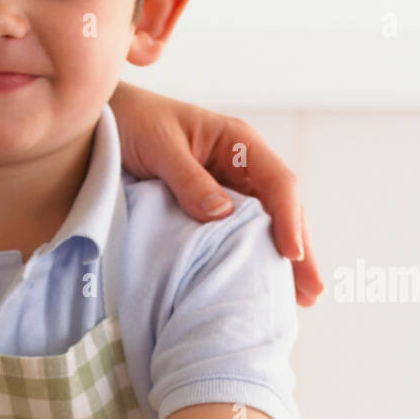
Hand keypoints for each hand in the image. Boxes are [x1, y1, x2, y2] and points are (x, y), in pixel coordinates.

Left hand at [110, 83, 322, 306]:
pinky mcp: (212, 206)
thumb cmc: (134, 122)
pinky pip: (240, 233)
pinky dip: (254, 256)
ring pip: (267, 225)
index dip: (288, 220)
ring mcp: (230, 187)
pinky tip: (263, 282)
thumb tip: (224, 215)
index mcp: (239, 143)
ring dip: (283, 259)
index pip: (278, 183)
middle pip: (282, 210)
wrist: (107, 119)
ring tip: (301, 299)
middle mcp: (243, 165)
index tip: (290, 255)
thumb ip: (189, 179)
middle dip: (300, 250)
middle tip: (312, 292)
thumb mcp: (159, 146)